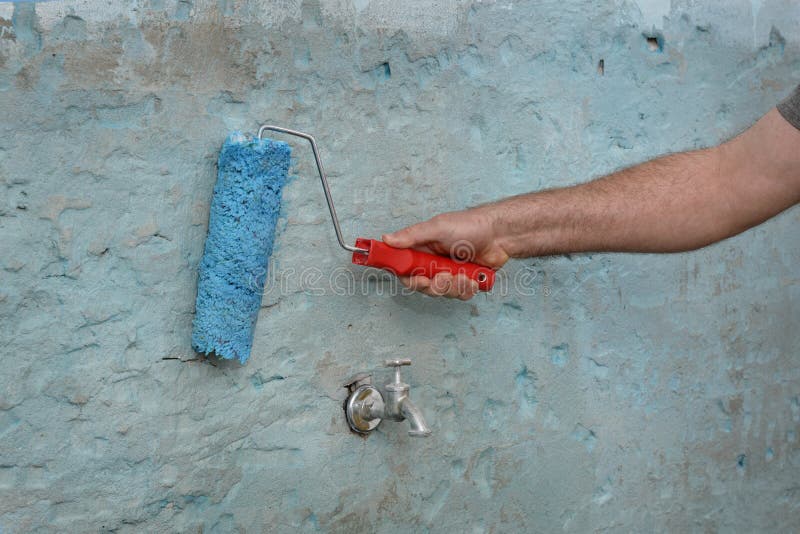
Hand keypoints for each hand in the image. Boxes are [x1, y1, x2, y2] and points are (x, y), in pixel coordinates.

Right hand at [382, 208, 509, 299]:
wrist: (500, 235)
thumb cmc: (470, 226)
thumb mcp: (438, 227)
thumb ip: (412, 236)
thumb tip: (387, 239)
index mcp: (422, 248)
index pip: (403, 268)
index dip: (407, 277)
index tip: (418, 279)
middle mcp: (432, 262)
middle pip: (422, 286)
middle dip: (435, 285)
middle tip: (445, 277)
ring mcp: (448, 273)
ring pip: (441, 293)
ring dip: (454, 287)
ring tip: (465, 275)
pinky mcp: (463, 282)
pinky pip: (458, 295)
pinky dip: (466, 290)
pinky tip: (473, 279)